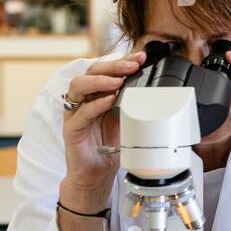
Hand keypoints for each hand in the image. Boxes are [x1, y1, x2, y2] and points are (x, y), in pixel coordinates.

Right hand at [60, 50, 145, 208]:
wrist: (97, 174)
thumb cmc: (110, 147)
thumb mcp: (129, 121)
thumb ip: (136, 106)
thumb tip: (158, 92)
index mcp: (97, 95)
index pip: (106, 70)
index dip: (122, 61)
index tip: (141, 56)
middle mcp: (84, 100)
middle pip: (91, 72)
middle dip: (113, 66)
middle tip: (132, 65)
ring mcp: (75, 113)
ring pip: (78, 86)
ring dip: (100, 81)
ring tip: (119, 81)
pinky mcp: (71, 129)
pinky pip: (80, 113)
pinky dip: (96, 105)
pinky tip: (110, 101)